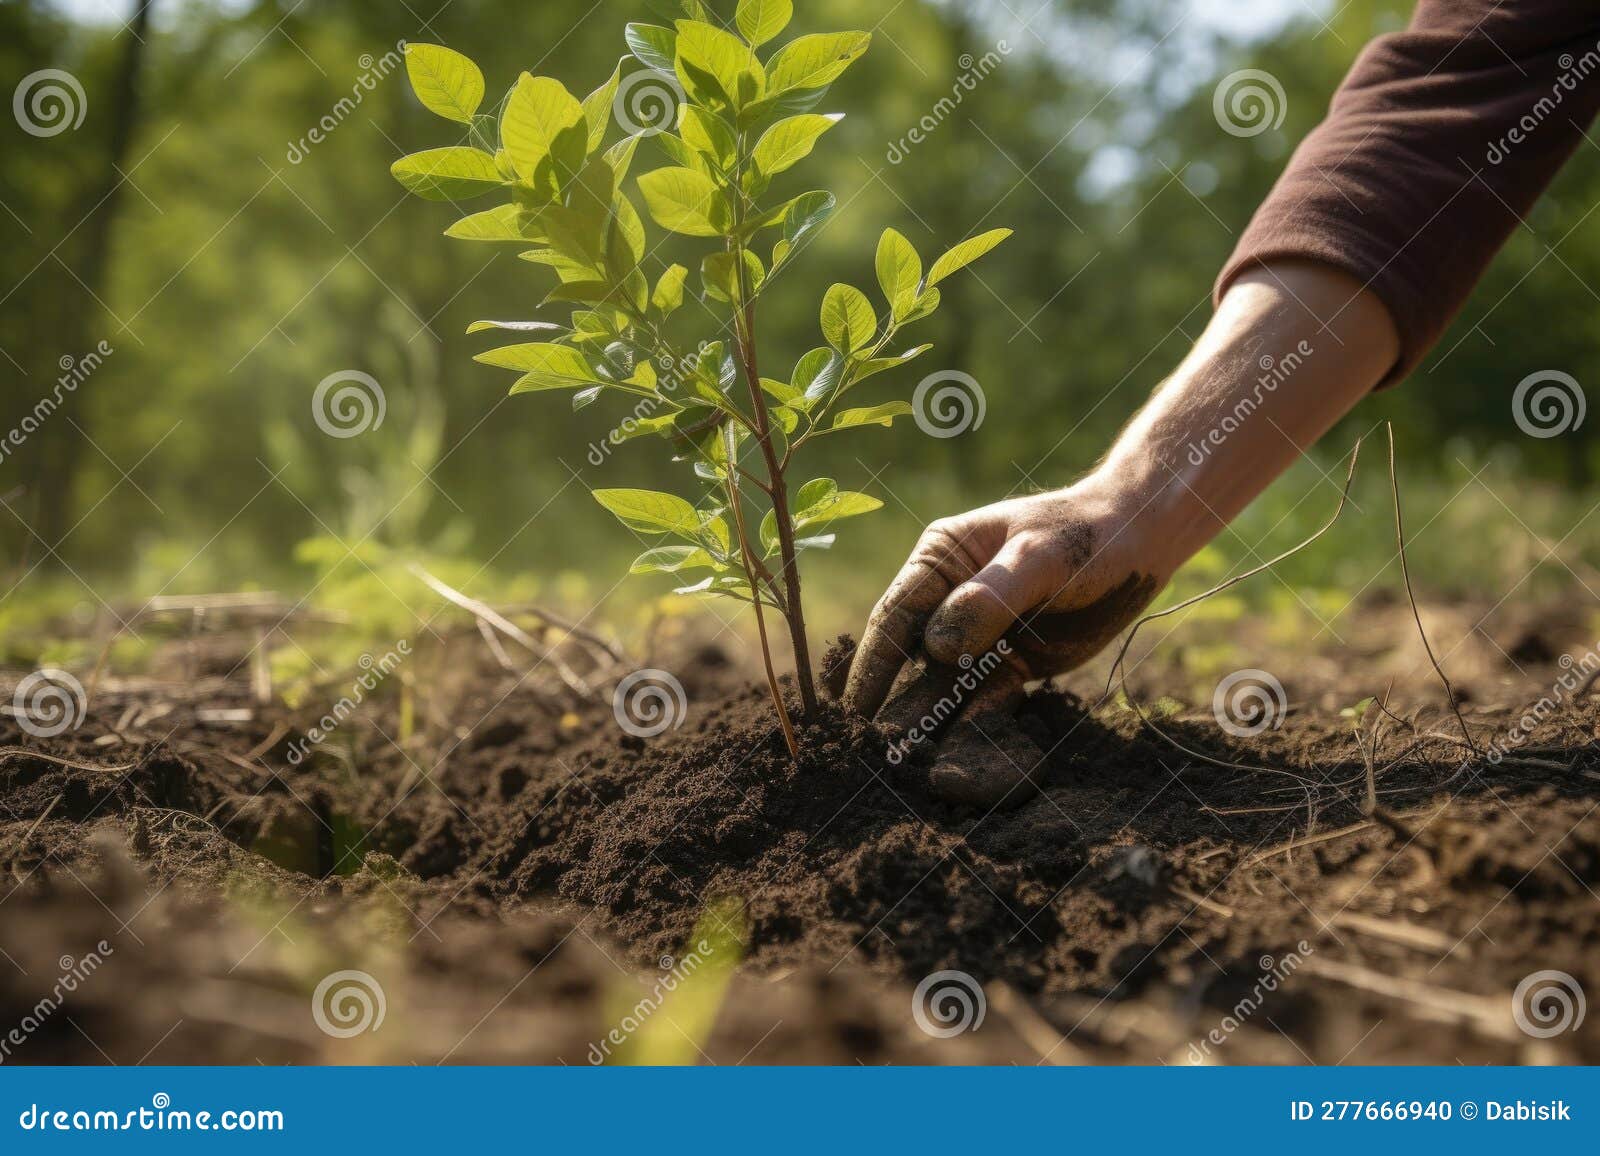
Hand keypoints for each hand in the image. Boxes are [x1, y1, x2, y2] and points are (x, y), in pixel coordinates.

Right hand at [842, 473, 1165, 805]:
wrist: (1140, 546)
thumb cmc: (1086, 536)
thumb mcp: (1040, 558)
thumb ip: (991, 597)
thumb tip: (937, 647)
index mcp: (941, 560)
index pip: (894, 616)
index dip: (871, 666)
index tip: (851, 713)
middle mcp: (948, 601)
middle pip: (910, 660)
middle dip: (892, 708)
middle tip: (870, 758)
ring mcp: (977, 638)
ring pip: (945, 691)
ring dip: (931, 731)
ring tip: (911, 774)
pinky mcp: (1007, 667)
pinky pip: (985, 706)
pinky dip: (978, 737)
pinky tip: (966, 771)